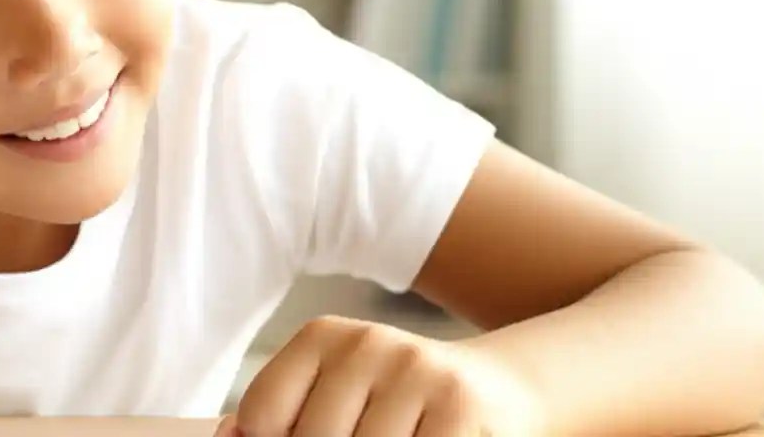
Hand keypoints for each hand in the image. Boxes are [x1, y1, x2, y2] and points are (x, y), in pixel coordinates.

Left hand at [219, 316, 543, 436]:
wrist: (502, 389)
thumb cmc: (401, 407)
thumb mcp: (337, 396)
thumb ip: (282, 417)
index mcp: (322, 337)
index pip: (260, 416)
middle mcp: (366, 343)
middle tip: (365, 435)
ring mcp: (414, 371)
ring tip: (399, 436)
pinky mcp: (457, 405)